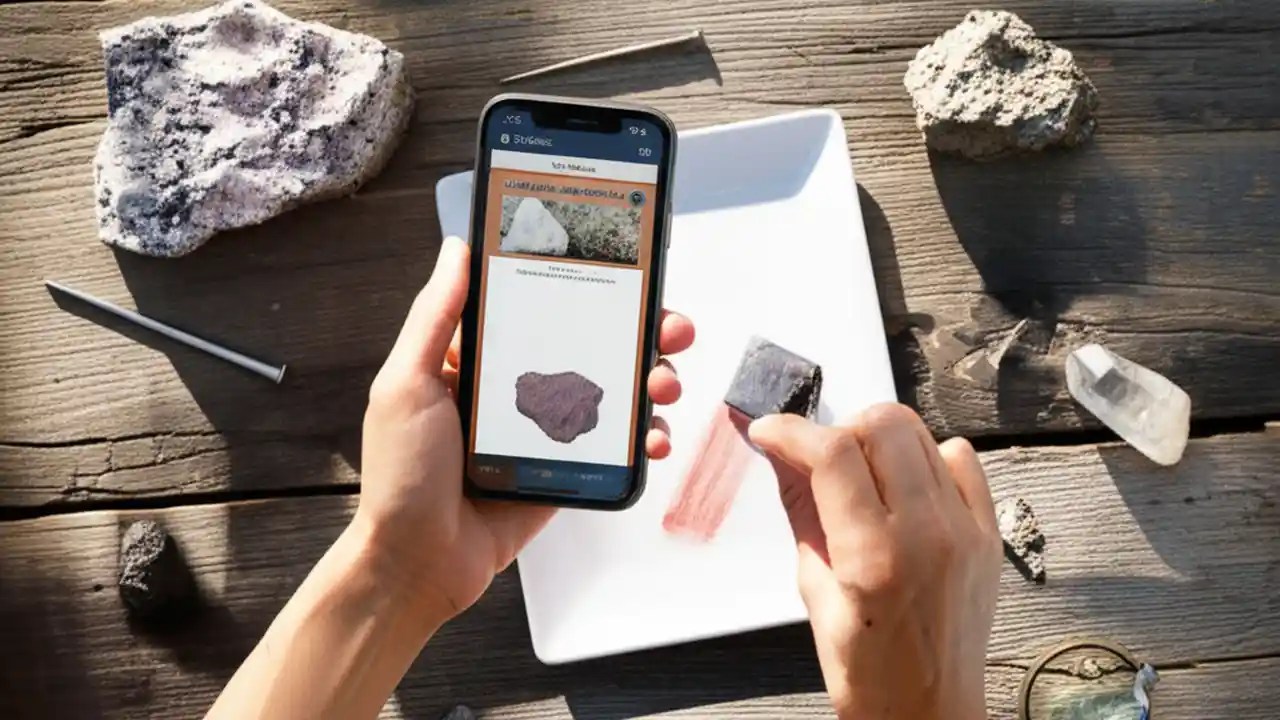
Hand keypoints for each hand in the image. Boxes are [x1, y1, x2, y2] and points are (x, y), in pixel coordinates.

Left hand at [354, 236, 695, 621]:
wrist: (418, 562)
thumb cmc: (402, 473)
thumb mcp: (407, 383)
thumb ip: (435, 316)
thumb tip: (458, 248)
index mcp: (480, 359)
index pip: (542, 306)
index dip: (588, 288)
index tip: (627, 272)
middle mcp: (519, 387)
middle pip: (592, 344)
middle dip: (641, 331)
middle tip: (671, 329)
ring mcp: (547, 430)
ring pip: (614, 390)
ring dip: (652, 380)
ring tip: (666, 384)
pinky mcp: (567, 469)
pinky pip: (615, 444)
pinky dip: (645, 436)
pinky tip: (654, 437)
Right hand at [749, 403, 1000, 719]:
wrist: (930, 712)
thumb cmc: (866, 670)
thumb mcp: (813, 590)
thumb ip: (801, 509)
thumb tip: (779, 452)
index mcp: (875, 557)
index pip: (833, 453)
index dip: (791, 430)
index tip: (769, 430)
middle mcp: (929, 533)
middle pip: (883, 425)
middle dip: (838, 429)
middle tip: (818, 460)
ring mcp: (967, 529)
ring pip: (920, 433)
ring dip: (878, 442)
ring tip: (861, 478)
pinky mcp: (989, 531)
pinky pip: (961, 458)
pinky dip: (926, 459)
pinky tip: (905, 490)